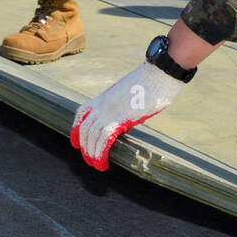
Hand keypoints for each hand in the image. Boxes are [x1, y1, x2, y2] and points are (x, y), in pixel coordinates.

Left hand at [71, 61, 185, 170]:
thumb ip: (124, 107)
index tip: (77, 142)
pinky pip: (103, 138)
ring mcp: (110, 109)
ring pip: (91, 135)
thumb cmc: (153, 82)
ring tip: (96, 165)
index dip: (77, 130)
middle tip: (89, 159)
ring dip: (91, 153)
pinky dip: (100, 153)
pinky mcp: (121, 117)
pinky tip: (103, 163)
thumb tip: (126, 121)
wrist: (160, 72)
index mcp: (105, 96)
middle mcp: (103, 103)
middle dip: (84, 146)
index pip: (82, 113)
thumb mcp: (131, 94)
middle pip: (84, 128)